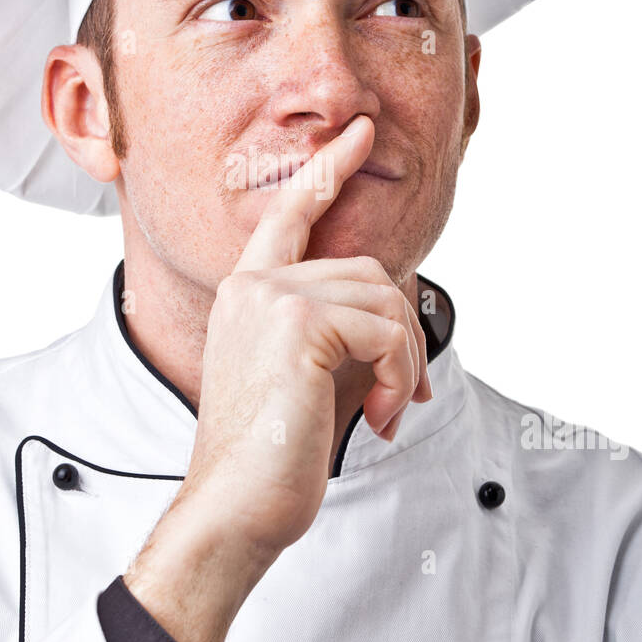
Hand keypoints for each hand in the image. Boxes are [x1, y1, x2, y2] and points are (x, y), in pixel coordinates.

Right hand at [180, 113, 431, 560]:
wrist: (235, 506)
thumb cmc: (270, 455)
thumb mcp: (306, 376)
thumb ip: (338, 329)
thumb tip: (400, 316)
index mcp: (247, 290)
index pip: (291, 212)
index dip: (328, 169)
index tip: (360, 134)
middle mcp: (254, 282)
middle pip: (368, 269)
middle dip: (403, 329)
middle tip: (407, 390)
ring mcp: (272, 297)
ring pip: (384, 298)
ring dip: (404, 361)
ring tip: (387, 411)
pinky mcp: (297, 323)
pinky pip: (387, 330)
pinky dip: (401, 376)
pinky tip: (381, 417)